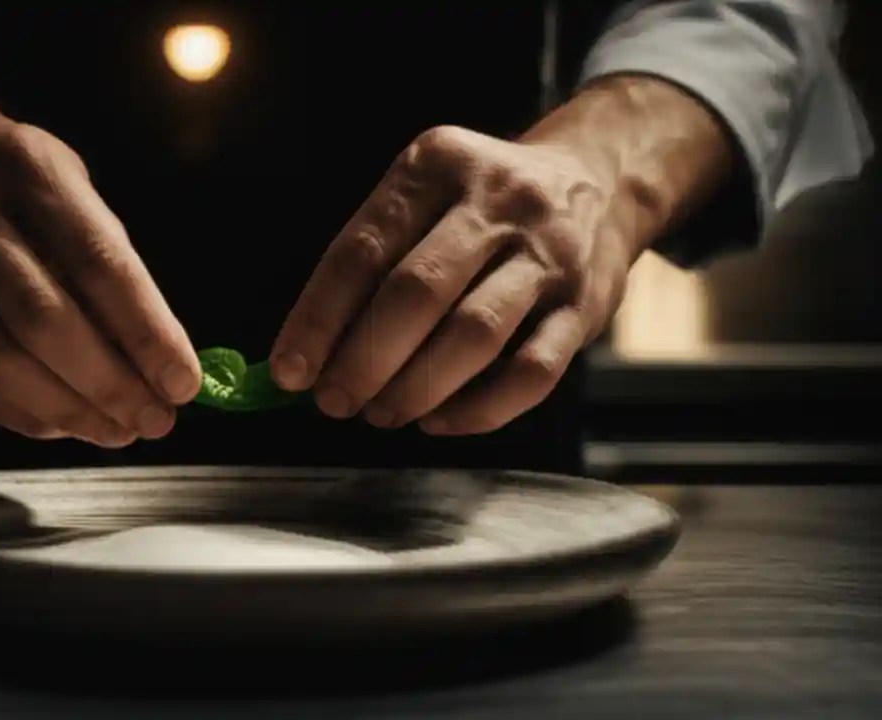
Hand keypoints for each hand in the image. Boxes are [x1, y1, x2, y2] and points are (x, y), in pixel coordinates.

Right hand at [0, 115, 200, 446]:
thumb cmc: (18, 183)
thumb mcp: (72, 190)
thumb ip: (111, 267)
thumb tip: (159, 364)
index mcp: (24, 165)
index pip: (97, 261)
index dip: (146, 331)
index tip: (183, 382)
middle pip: (43, 319)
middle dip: (110, 383)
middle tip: (157, 420)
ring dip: (69, 410)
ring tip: (118, 431)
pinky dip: (24, 413)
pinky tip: (66, 423)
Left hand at [269, 125, 636, 434]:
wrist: (601, 181)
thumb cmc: (482, 205)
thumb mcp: (425, 194)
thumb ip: (372, 262)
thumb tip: (311, 356)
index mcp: (436, 165)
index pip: (362, 250)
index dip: (318, 319)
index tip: (289, 371)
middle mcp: (496, 202)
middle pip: (417, 292)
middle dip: (364, 360)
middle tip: (334, 401)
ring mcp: (548, 254)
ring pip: (474, 334)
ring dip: (416, 387)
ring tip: (380, 413)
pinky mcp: (587, 306)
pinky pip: (533, 372)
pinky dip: (479, 409)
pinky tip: (438, 421)